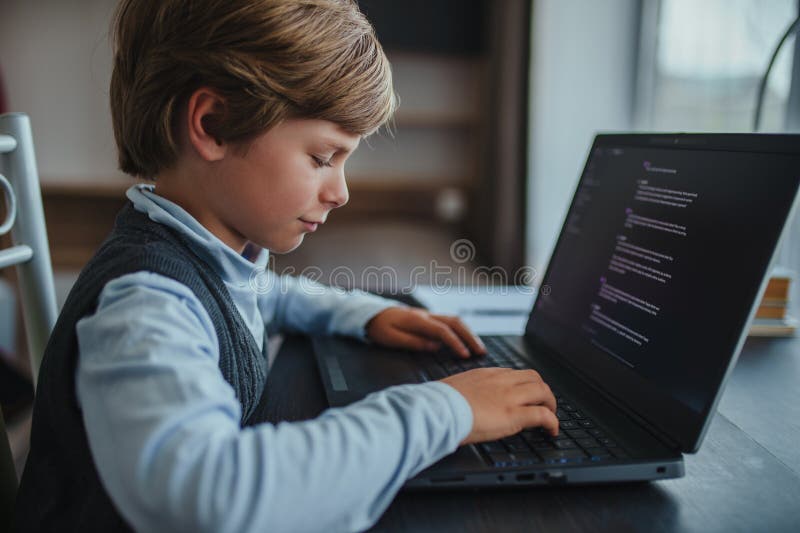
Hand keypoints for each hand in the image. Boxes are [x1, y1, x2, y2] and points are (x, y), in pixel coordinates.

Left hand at [365, 307, 486, 357]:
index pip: (442, 331)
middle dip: (470, 336)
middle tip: (481, 352)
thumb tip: (435, 347)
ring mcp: (428, 315)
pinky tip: (466, 342)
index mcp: (417, 320)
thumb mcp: (391, 338)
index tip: (465, 356)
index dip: (455, 343)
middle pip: (454, 322)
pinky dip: (461, 331)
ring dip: (468, 333)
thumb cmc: (379, 328)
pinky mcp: (428, 319)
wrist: (372, 314)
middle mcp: (426, 315)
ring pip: (454, 320)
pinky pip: (449, 322)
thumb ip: (413, 342)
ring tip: (478, 348)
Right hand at [441, 367, 557, 444]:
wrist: (437, 409)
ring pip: (543, 392)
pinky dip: (553, 422)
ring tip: (551, 416)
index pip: (514, 373)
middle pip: (534, 378)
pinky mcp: (514, 414)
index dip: (524, 385)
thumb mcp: (455, 389)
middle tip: (544, 404)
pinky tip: (552, 431)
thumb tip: (463, 402)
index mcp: (486, 374)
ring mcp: (509, 396)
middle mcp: (501, 381)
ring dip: (551, 404)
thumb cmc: (439, 403)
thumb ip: (466, 392)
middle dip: (543, 391)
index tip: (525, 394)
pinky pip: (543, 415)